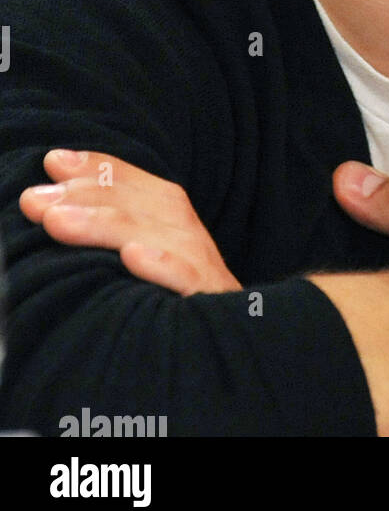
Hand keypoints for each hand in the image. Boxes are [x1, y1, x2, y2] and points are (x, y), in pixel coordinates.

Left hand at [19, 149, 240, 295]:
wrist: (231, 349)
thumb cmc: (175, 299)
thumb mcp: (146, 256)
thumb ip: (113, 230)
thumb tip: (53, 206)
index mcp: (173, 220)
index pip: (135, 183)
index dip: (98, 168)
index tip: (53, 162)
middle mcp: (188, 236)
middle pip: (141, 205)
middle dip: (86, 196)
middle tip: (36, 200)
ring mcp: (203, 267)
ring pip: (156, 236)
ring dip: (106, 224)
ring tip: (57, 222)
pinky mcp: (210, 299)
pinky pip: (188, 279)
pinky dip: (163, 265)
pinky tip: (132, 257)